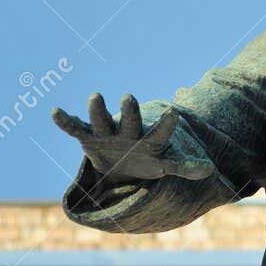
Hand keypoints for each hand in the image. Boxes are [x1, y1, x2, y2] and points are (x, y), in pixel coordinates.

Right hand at [51, 94, 212, 184]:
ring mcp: (107, 132)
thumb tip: (210, 169)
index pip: (160, 134)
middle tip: (130, 97)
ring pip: (102, 120)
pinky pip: (75, 127)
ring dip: (98, 110)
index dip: (166, 126)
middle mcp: (128, 132)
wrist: (121, 160)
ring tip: (95, 96)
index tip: (173, 113)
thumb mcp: (164, 163)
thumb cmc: (146, 159)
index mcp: (148, 141)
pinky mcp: (88, 135)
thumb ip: (183, 166)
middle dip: (131, 111)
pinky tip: (55, 112)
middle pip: (131, 121)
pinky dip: (65, 121)